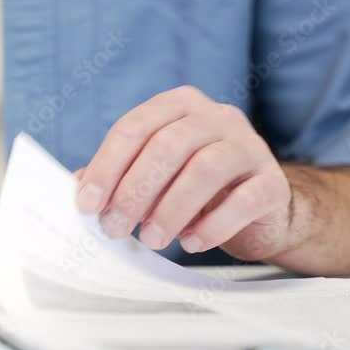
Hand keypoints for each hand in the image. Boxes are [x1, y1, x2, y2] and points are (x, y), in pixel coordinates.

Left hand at [77, 86, 293, 260]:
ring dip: (171, 209)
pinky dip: (212, 225)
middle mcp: (217, 117)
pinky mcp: (273, 182)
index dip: (107, 166)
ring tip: (152, 240)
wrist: (258, 210)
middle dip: (136, 190)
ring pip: (206, 168)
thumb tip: (77, 188)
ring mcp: (250, 146)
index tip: (88, 204)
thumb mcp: (154, 176)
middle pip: (169, 145)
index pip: (136, 127)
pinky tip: (191, 242)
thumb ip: (119, 176)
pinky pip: (244, 200)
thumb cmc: (195, 189)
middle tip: (116, 228)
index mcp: (180, 106)